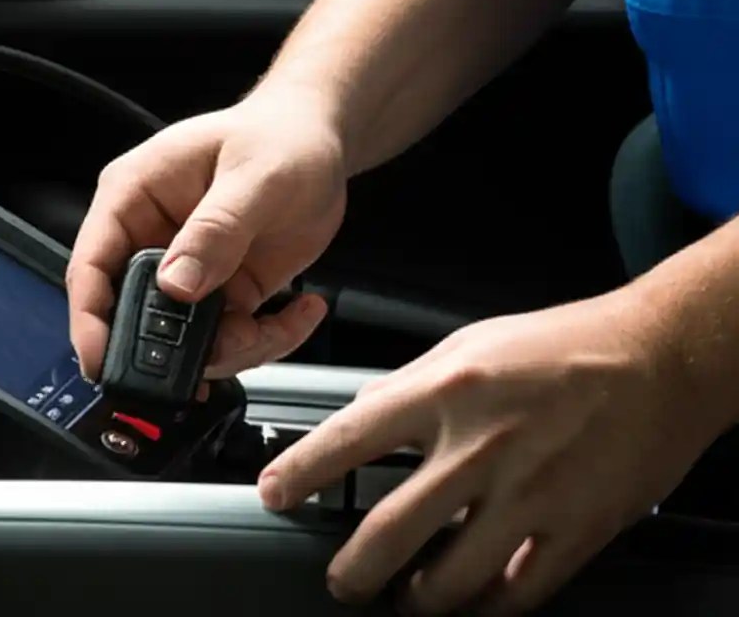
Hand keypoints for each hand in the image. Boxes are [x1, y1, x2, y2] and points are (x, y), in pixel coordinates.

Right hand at [65, 86, 345, 382]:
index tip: (103, 362)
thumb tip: (176, 284)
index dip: (90, 320)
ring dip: (230, 349)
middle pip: (133, 316)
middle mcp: (153, 241)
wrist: (318, 140)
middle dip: (172, 349)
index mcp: (134, 198)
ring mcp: (188, 273)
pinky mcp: (223, 293)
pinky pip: (230, 339)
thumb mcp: (255, 177)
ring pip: (185, 341)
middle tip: (216, 349)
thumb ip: (216, 230)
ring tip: (273, 323)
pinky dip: (267, 341)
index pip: (92, 266)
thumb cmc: (280, 136)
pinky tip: (299, 310)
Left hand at [259, 291, 726, 614]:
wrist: (661, 354)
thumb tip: (359, 417)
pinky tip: (474, 602)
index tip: (274, 495)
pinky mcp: (576, 527)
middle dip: (352, 572)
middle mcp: (479, 446)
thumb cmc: (563, 346)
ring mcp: (528, 493)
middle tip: (342, 581)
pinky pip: (519, 592)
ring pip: (451, 580)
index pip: (346, 439)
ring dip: (417, 600)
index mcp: (444, 392)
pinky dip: (487, 608)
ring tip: (408, 597)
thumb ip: (408, 387)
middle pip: (388, 532)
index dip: (299, 474)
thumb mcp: (466, 345)